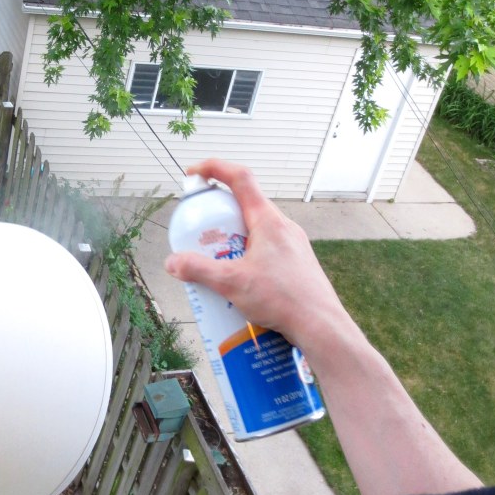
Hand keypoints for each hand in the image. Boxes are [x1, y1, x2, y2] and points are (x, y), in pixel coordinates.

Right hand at [164, 159, 347, 349]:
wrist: (321, 325)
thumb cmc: (283, 299)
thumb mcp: (232, 283)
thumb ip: (198, 270)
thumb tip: (173, 262)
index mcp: (268, 221)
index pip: (240, 178)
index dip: (214, 169)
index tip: (193, 175)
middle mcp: (282, 226)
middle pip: (244, 206)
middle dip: (218, 217)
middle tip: (199, 235)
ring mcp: (292, 244)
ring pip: (255, 230)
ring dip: (232, 240)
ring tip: (217, 264)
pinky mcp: (296, 262)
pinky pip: (266, 249)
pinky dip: (247, 256)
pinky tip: (240, 282)